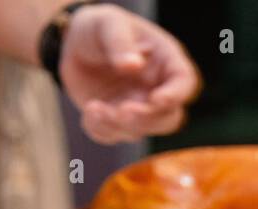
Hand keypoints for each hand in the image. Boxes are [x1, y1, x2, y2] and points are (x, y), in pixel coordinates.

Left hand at [59, 4, 198, 144]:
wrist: (74, 43)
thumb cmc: (99, 28)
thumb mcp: (108, 23)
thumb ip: (120, 42)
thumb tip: (134, 65)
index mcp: (165, 61)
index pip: (183, 82)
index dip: (175, 95)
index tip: (157, 99)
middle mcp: (156, 88)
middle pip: (169, 119)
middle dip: (147, 120)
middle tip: (123, 110)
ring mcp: (136, 108)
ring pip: (139, 131)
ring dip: (117, 125)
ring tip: (94, 106)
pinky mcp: (114, 121)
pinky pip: (111, 136)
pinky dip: (100, 129)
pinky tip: (89, 109)